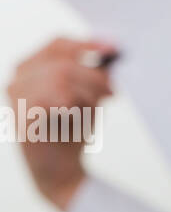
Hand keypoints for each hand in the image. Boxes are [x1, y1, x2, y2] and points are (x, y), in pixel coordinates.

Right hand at [7, 37, 115, 210]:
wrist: (62, 167)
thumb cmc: (74, 127)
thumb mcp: (91, 91)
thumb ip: (97, 69)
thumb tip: (111, 48)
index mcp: (32, 68)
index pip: (57, 44)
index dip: (87, 44)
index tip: (114, 51)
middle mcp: (18, 78)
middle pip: (63, 60)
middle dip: (94, 77)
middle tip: (111, 95)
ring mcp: (15, 96)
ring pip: (60, 76)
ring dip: (86, 93)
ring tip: (88, 112)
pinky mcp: (20, 114)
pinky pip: (55, 97)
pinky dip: (73, 108)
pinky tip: (72, 120)